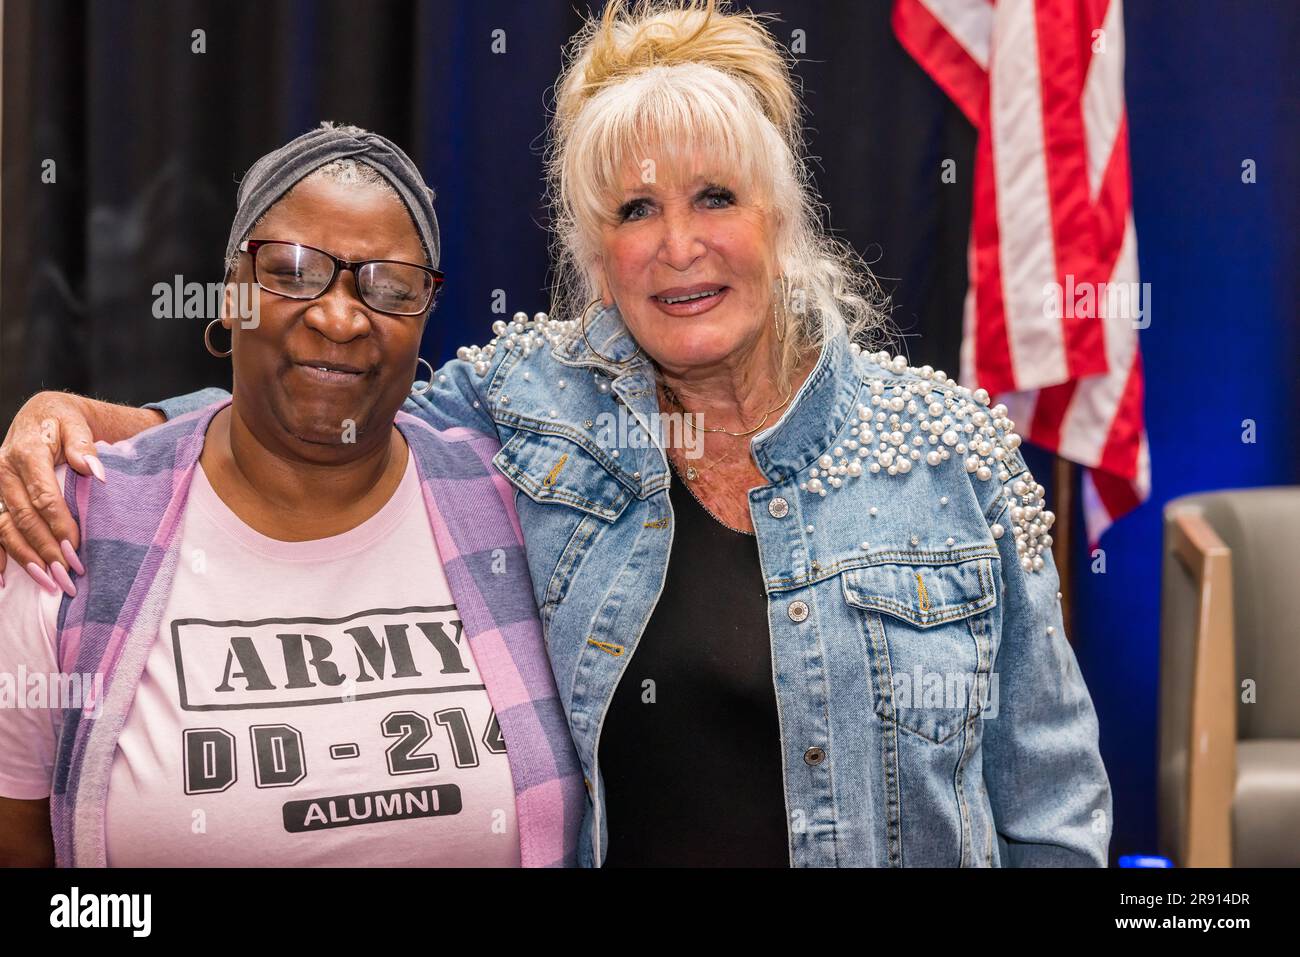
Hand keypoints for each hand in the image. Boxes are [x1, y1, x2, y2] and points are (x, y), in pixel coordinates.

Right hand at [0, 392, 101, 593]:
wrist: (42, 413)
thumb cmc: (64, 420)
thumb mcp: (77, 424)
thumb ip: (84, 447)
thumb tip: (96, 472)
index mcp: (26, 453)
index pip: (43, 496)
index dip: (59, 524)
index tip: (75, 548)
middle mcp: (4, 471)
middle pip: (24, 518)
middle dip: (45, 549)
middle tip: (67, 575)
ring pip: (5, 528)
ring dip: (25, 557)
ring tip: (47, 581)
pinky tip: (4, 578)